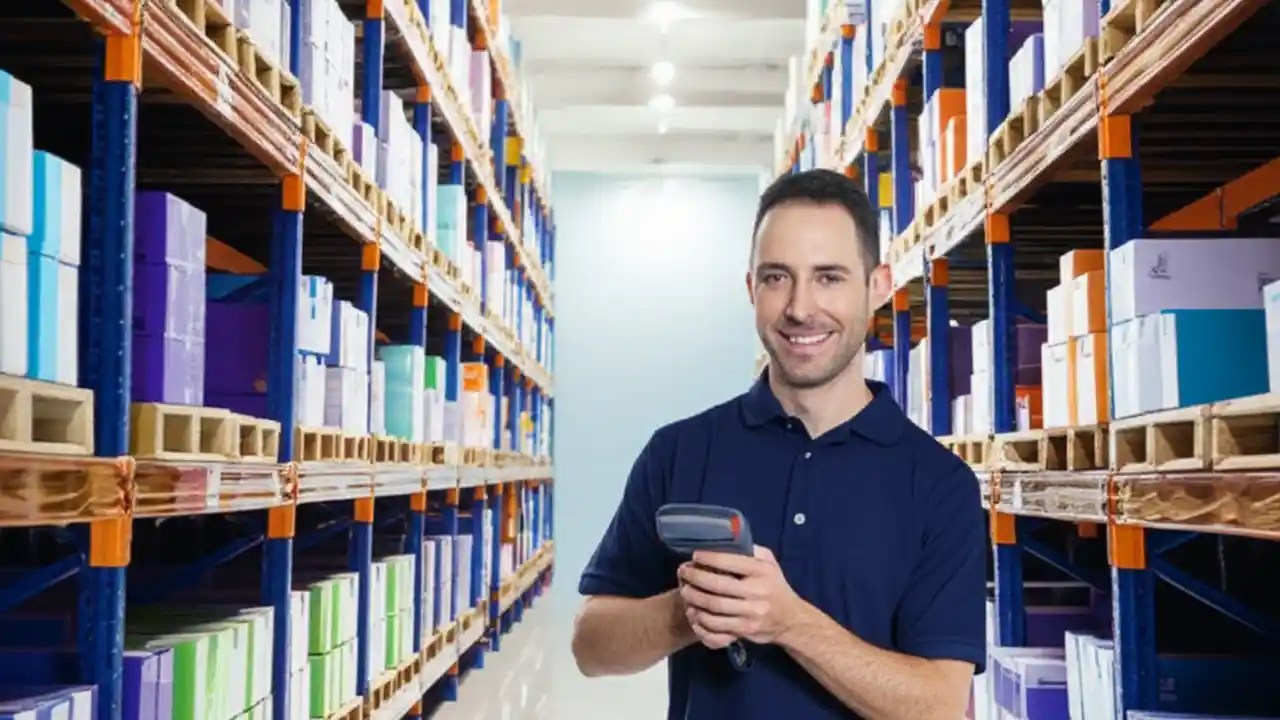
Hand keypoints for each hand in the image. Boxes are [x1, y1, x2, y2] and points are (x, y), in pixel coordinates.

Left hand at [677, 545, 806, 647]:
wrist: (791, 620)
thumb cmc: (774, 586)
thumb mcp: (769, 563)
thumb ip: (751, 551)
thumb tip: (727, 539)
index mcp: (762, 572)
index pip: (731, 562)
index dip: (709, 558)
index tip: (695, 555)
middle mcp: (758, 592)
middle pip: (718, 586)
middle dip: (696, 578)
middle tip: (684, 572)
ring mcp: (752, 614)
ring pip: (715, 607)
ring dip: (695, 599)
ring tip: (685, 591)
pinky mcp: (746, 630)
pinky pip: (717, 627)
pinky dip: (701, 620)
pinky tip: (694, 612)